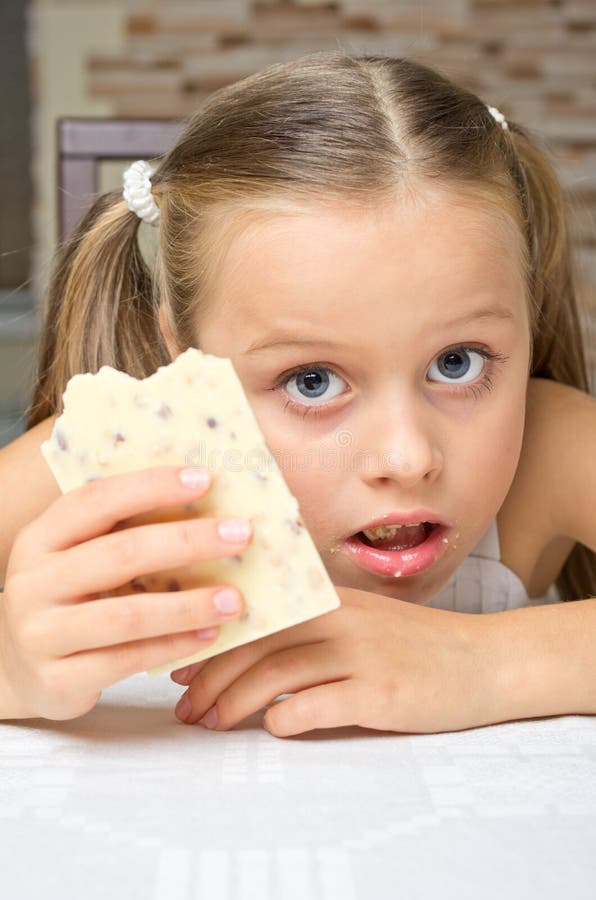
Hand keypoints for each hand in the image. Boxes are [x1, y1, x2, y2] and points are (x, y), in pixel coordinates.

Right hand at [0, 465, 251, 720]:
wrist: (17, 669)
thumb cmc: (67, 599)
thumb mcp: (75, 558)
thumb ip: (120, 532)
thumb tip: (204, 499)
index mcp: (40, 538)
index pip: (96, 501)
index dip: (150, 487)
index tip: (205, 479)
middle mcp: (34, 583)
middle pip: (119, 554)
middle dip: (187, 541)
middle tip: (240, 534)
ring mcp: (41, 634)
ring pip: (126, 615)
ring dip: (188, 606)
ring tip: (234, 599)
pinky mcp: (58, 680)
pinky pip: (126, 660)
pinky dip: (173, 646)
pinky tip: (209, 636)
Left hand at [171, 586, 492, 735]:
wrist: (485, 661)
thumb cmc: (416, 644)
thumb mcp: (362, 618)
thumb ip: (312, 626)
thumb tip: (250, 654)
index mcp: (331, 598)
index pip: (256, 615)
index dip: (211, 642)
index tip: (179, 667)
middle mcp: (341, 618)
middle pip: (257, 645)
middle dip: (211, 679)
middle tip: (186, 708)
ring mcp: (362, 653)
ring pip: (277, 675)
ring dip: (235, 704)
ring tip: (212, 725)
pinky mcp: (381, 690)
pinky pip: (317, 705)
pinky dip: (286, 720)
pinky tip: (273, 730)